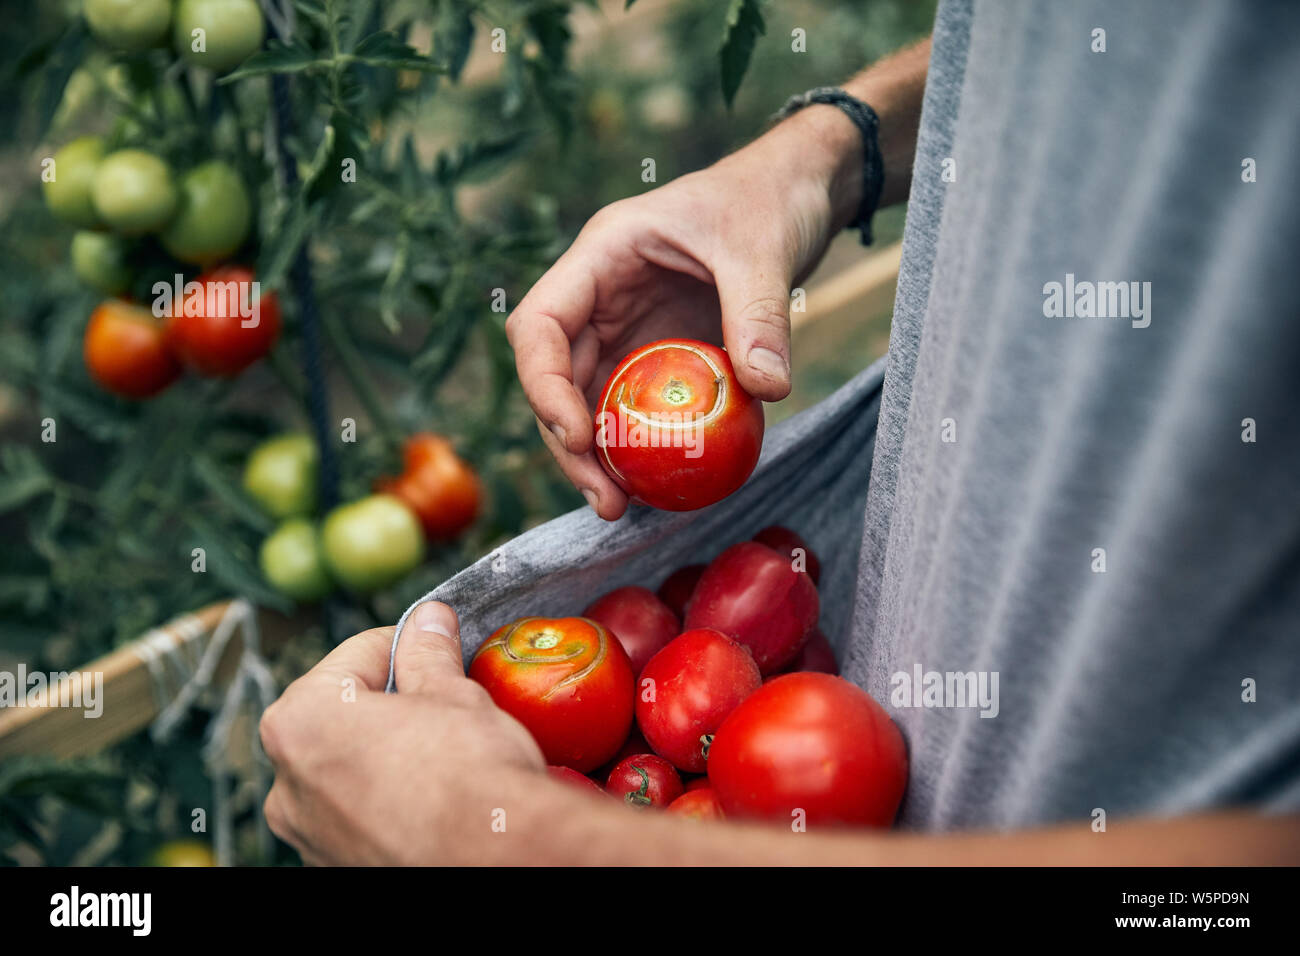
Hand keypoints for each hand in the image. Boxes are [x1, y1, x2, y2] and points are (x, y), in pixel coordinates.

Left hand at [260, 602, 564, 864]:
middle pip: (344, 712)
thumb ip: (428, 652)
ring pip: (349, 766)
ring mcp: (308, 834)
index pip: (360, 654)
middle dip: (392, 702)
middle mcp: (287, 782)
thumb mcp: (452, 693)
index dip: (410, 647)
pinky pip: (358, 814)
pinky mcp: (335, 866)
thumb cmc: (468, 776)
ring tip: (442, 754)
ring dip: (387, 751)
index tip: (440, 650)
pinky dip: (387, 800)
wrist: (495, 857)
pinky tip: (432, 798)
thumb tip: (428, 621)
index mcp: (301, 719)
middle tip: (444, 703)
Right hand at [506, 111, 859, 518]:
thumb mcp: (762, 249)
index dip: (544, 384)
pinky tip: (660, 486)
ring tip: (622, 508)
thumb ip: (759, 315)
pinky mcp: (659, 355)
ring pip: (588, 401)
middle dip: (569, 443)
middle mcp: (600, 298)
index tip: (579, 436)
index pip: (540, 325)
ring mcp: (627, 330)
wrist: (796, 192)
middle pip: (555, 378)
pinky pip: (635, 408)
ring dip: (597, 457)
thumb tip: (767, 389)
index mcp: (601, 257)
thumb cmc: (768, 201)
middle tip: (605, 499)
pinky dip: (639, 447)